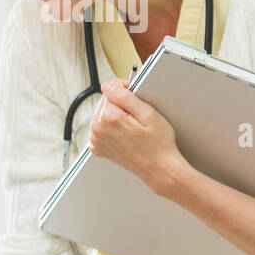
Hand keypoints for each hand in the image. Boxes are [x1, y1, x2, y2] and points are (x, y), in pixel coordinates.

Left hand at [88, 79, 186, 195]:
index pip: (110, 90)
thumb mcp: (148, 113)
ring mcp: (95, 140)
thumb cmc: (158, 144)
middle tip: (137, 116)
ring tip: (132, 126)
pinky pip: (100, 130)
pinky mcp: (97, 148)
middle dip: (119, 104)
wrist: (158, 168)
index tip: (136, 97)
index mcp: (108, 119)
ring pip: (101, 115)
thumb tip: (108, 86)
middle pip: (104, 103)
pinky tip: (125, 134)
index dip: (125, 90)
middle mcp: (97, 130)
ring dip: (114, 116)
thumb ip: (125, 96)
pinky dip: (110, 129)